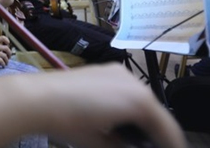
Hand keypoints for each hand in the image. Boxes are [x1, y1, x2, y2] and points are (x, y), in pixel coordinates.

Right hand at [0, 36, 11, 66]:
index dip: (7, 41)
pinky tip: (3, 65)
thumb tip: (4, 48)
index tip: (8, 45)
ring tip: (6, 63)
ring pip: (4, 55)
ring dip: (7, 60)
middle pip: (6, 48)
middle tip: (9, 57)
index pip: (3, 37)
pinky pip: (1, 60)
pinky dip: (3, 63)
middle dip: (9, 54)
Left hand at [21, 64, 185, 147]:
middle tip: (149, 146)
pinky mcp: (105, 70)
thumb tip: (136, 147)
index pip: (168, 131)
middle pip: (157, 114)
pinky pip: (128, 90)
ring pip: (143, 100)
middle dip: (156, 133)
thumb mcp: (102, 144)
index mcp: (140, 102)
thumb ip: (126, 147)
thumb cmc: (70, 123)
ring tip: (136, 138)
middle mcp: (135, 82)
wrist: (37, 97)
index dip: (171, 146)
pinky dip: (130, 106)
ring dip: (144, 119)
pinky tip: (119, 121)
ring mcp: (119, 72)